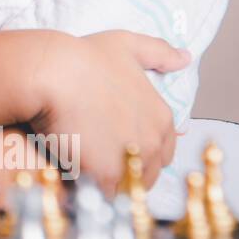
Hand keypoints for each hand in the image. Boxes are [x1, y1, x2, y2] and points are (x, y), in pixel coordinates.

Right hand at [28, 30, 189, 197]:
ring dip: (109, 185)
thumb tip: (185, 57)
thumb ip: (159, 52)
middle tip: (97, 163)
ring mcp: (131, 160)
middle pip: (146, 174)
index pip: (162, 152)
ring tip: (86, 174)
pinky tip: (75, 178)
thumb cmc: (84, 57)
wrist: (52, 73)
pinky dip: (91, 190)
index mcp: (161, 118)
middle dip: (126, 172)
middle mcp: (153, 142)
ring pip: (126, 187)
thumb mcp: (126, 45)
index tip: (116, 149)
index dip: (138, 153)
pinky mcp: (105, 174)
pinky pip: (103, 194)